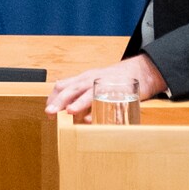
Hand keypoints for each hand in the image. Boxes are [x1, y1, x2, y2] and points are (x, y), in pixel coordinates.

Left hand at [46, 54, 166, 117]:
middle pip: (72, 89)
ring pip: (90, 93)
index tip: (48, 110)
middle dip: (59, 101)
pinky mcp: (119, 91)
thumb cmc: (113, 79)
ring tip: (70, 111)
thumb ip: (78, 91)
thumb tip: (61, 103)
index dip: (53, 98)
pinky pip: (109, 101)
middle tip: (50, 112)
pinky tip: (93, 118)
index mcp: (84, 78)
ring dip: (79, 103)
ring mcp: (105, 85)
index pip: (63, 86)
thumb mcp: (93, 81)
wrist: (140, 71)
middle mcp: (92, 80)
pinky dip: (99, 110)